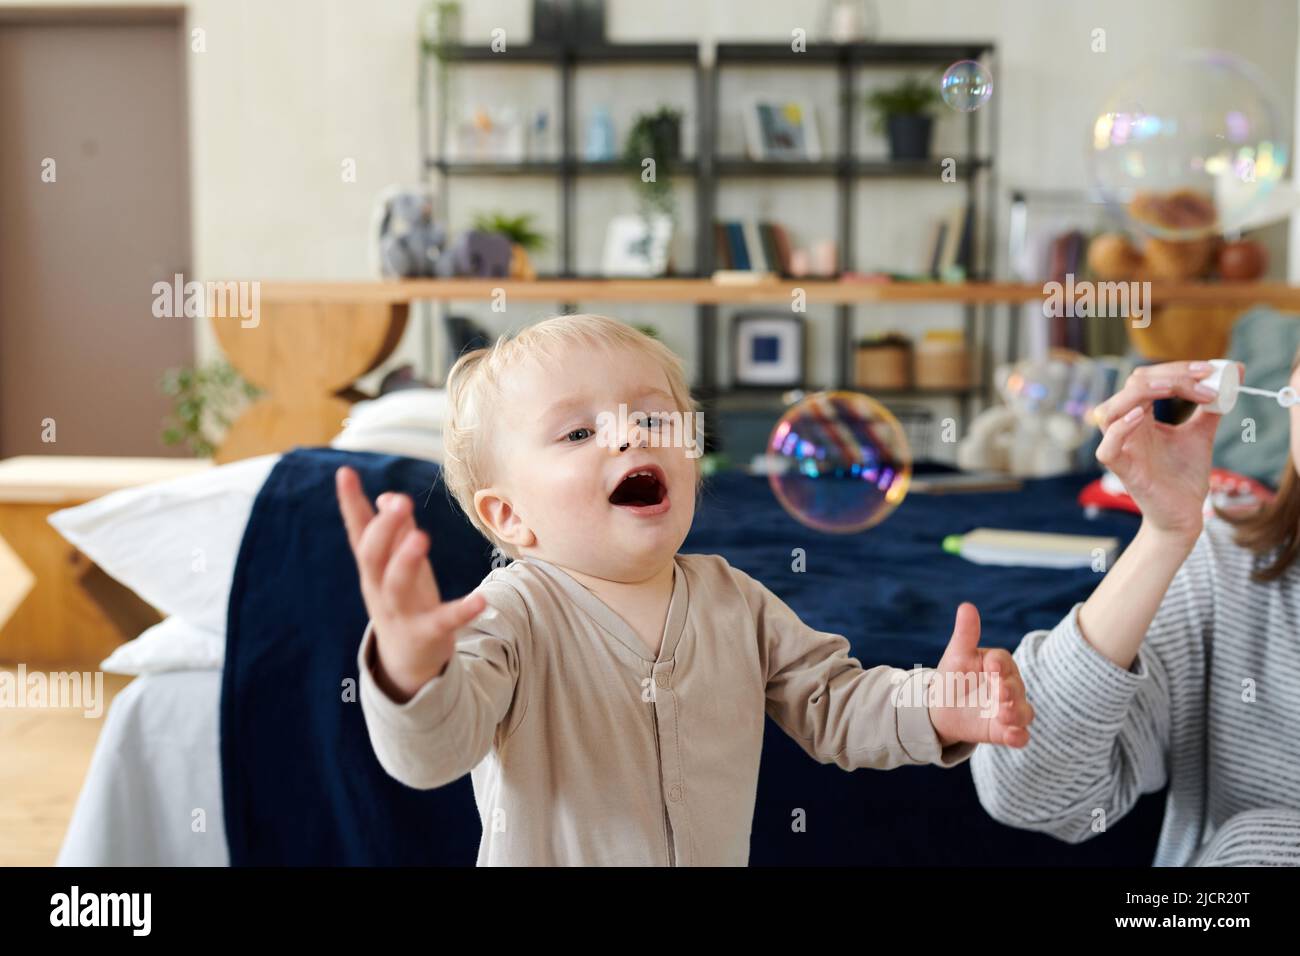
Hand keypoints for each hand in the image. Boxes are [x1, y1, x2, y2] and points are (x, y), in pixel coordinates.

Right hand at [335, 465, 485, 702]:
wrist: (405, 663)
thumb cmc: (403, 601)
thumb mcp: (396, 566)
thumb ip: (394, 532)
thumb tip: (390, 497)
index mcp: (373, 568)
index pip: (358, 531)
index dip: (350, 503)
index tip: (344, 472)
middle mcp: (379, 588)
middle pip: (372, 556)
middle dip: (384, 529)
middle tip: (401, 502)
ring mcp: (400, 613)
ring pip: (396, 586)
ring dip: (406, 561)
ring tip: (421, 537)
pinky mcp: (428, 634)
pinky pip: (444, 621)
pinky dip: (462, 610)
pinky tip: (480, 599)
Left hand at [927, 603, 1033, 748]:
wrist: (942, 706)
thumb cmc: (954, 674)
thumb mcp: (958, 654)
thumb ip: (966, 633)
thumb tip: (967, 606)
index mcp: (999, 664)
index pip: (1004, 662)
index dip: (998, 664)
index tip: (990, 664)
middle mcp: (1009, 686)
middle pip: (1017, 688)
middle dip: (1010, 690)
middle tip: (1000, 691)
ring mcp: (1008, 709)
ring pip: (1023, 712)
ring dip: (1017, 714)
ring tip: (1003, 715)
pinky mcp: (1004, 730)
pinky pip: (1018, 735)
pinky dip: (1018, 736)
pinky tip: (1014, 737)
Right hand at [1092, 360, 1229, 543]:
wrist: (1186, 514)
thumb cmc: (1185, 475)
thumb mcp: (1201, 433)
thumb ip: (1210, 406)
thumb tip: (1233, 373)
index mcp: (1140, 417)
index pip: (1147, 378)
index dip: (1177, 369)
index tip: (1211, 372)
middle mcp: (1127, 428)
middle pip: (1133, 385)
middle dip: (1170, 376)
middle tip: (1205, 380)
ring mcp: (1122, 449)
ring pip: (1110, 410)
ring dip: (1142, 393)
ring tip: (1175, 389)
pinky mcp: (1123, 471)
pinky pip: (1108, 448)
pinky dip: (1120, 429)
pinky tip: (1140, 417)